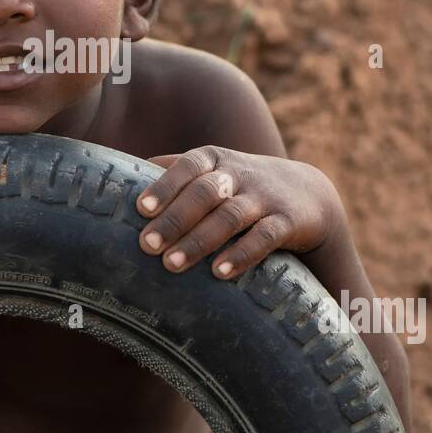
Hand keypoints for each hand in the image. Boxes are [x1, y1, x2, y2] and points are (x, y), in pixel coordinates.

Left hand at [136, 146, 341, 279]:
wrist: (308, 193)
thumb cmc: (242, 184)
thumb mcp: (213, 168)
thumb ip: (175, 170)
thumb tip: (123, 172)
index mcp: (215, 159)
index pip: (187, 166)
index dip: (164, 186)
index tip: (140, 209)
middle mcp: (238, 175)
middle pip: (204, 193)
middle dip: (174, 219)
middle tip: (146, 246)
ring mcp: (264, 197)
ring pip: (230, 216)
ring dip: (200, 240)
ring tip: (172, 265)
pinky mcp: (288, 221)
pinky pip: (264, 237)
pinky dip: (242, 254)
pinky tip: (219, 272)